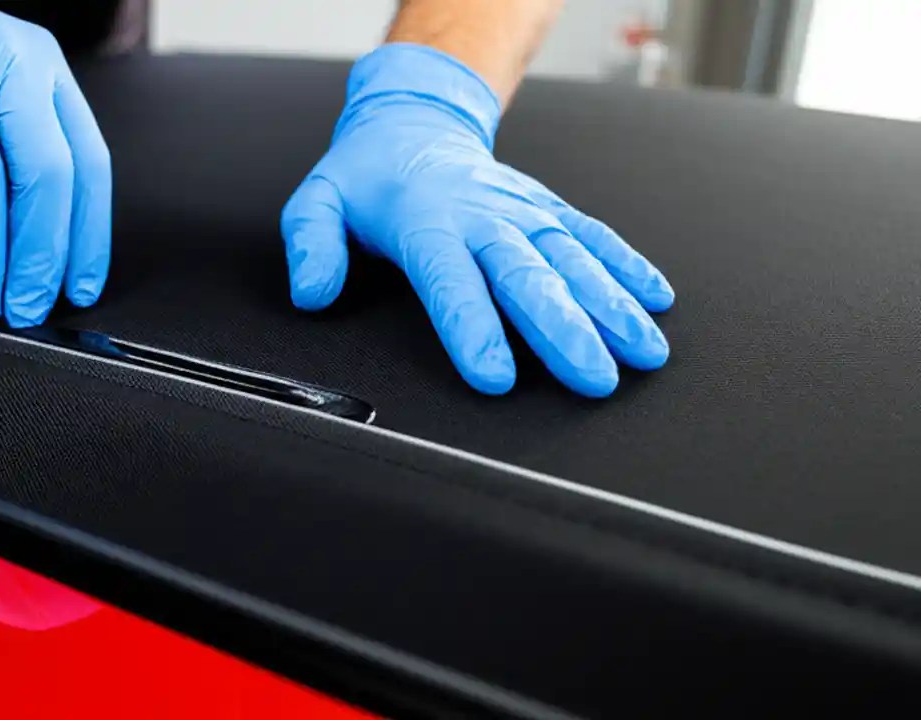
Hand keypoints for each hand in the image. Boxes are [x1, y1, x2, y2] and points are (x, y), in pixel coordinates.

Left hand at [282, 44, 673, 396]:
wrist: (415, 122)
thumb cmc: (368, 175)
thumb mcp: (319, 200)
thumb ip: (311, 243)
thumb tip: (312, 291)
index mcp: (426, 220)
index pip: (451, 279)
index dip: (473, 327)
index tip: (494, 374)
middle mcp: (483, 215)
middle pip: (527, 275)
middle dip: (564, 328)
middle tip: (593, 376)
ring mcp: (522, 211)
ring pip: (572, 259)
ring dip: (611, 305)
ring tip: (643, 351)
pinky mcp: (546, 210)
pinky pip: (592, 235)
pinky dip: (627, 266)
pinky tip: (656, 300)